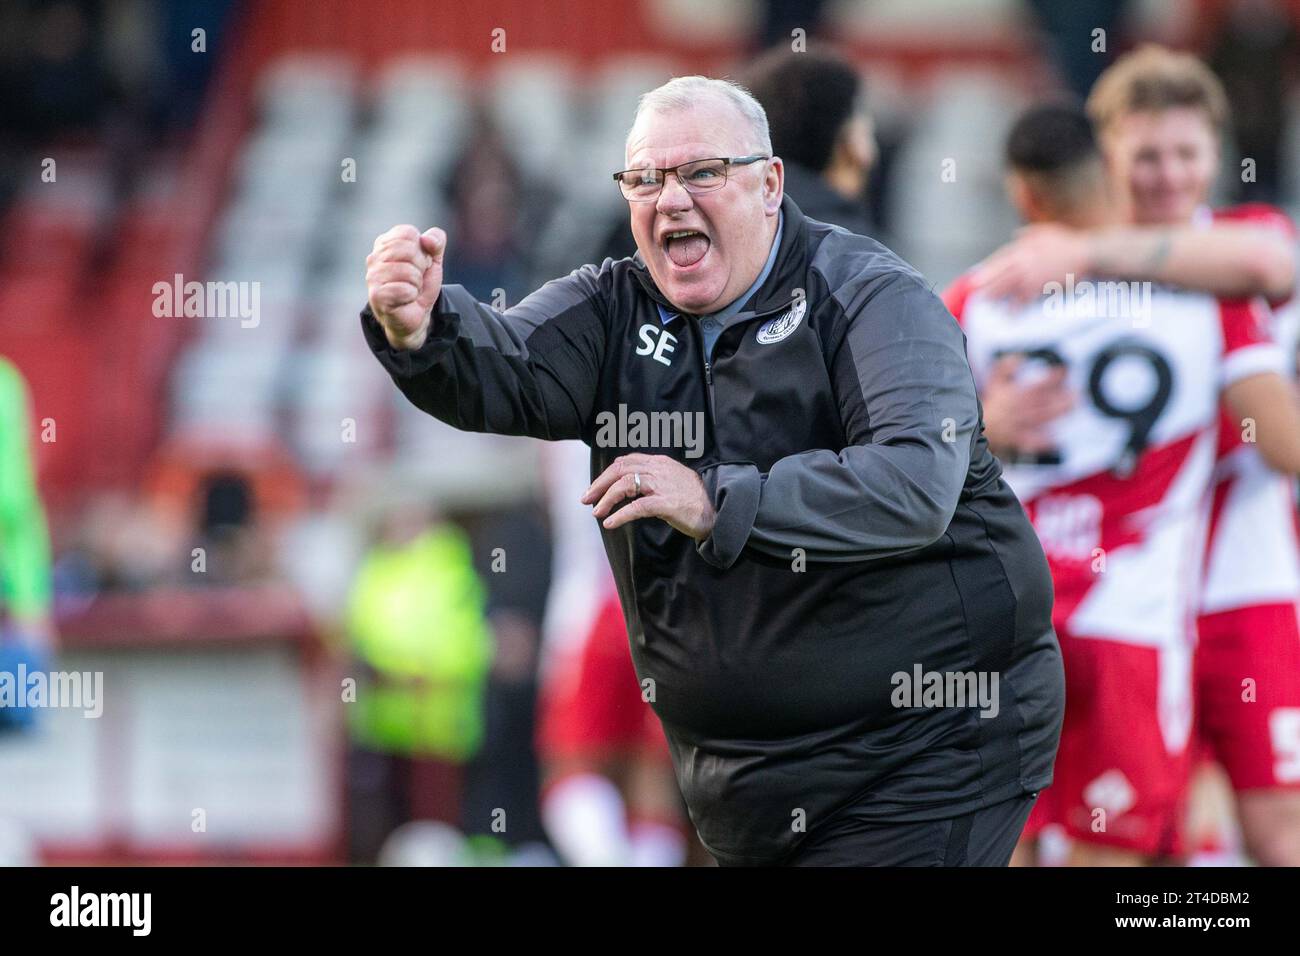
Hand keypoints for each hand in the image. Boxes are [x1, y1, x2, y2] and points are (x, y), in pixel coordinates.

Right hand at [366, 224, 446, 349]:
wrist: (416, 314)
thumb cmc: (420, 283)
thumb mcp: (434, 259)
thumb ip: (436, 241)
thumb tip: (427, 239)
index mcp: (386, 243)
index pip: (408, 233)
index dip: (422, 249)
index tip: (418, 263)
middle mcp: (374, 257)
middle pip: (409, 250)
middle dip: (420, 267)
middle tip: (415, 278)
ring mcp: (373, 276)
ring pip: (408, 271)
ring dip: (416, 283)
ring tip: (410, 289)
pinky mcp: (376, 295)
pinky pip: (405, 289)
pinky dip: (412, 295)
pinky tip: (405, 299)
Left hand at [581, 453, 716, 539]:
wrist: (719, 511)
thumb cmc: (695, 500)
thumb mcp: (671, 482)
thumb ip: (652, 480)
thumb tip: (628, 489)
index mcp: (659, 462)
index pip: (625, 461)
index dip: (606, 475)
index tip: (594, 489)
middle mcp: (659, 469)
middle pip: (620, 469)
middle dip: (599, 484)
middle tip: (586, 499)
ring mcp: (663, 485)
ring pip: (625, 484)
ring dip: (606, 499)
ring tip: (597, 513)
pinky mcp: (667, 503)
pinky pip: (637, 507)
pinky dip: (620, 515)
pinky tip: (611, 523)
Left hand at [972, 224, 1088, 301]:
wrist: (1087, 253)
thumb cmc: (1069, 243)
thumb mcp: (1047, 232)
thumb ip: (1030, 233)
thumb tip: (1016, 235)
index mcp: (1025, 246)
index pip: (1001, 257)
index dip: (987, 268)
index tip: (976, 276)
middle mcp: (1025, 258)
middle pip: (1000, 272)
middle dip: (985, 282)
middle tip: (973, 291)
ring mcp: (1032, 272)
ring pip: (1008, 285)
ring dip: (996, 294)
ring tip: (986, 302)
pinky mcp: (1041, 284)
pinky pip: (1024, 298)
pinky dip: (1016, 306)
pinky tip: (1009, 313)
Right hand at [980, 355, 1073, 454]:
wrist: (973, 426)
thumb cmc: (990, 404)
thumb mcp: (994, 382)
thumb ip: (1005, 368)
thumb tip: (1019, 357)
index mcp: (1015, 395)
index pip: (1037, 384)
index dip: (1052, 377)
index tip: (1064, 371)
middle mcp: (1019, 409)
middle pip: (1043, 402)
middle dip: (1060, 397)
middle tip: (1076, 392)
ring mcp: (1018, 424)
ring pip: (1041, 418)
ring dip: (1057, 413)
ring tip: (1072, 406)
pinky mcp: (1016, 438)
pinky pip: (1030, 441)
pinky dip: (1042, 442)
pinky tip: (1056, 441)